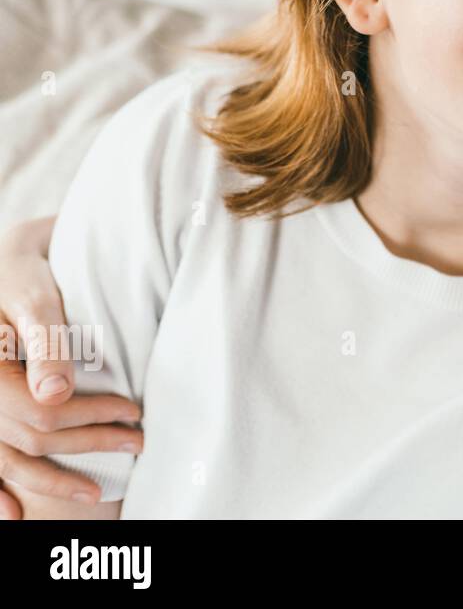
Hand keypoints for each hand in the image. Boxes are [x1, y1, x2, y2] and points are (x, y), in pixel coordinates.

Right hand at [0, 216, 142, 517]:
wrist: (6, 260)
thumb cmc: (21, 272)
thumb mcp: (35, 296)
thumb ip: (47, 343)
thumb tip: (58, 396)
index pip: (41, 411)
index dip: (90, 418)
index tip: (134, 414)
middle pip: (28, 437)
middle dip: (84, 447)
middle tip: (136, 444)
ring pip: (6, 458)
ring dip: (49, 481)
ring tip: (95, 494)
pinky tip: (16, 515)